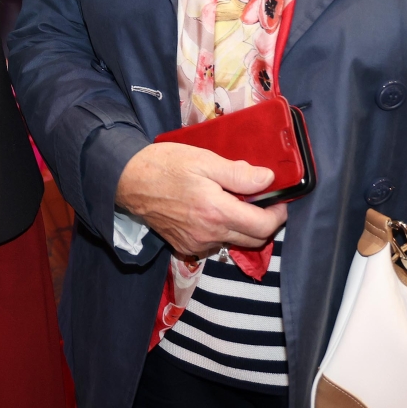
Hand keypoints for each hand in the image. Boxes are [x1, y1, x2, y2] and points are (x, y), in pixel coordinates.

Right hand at [114, 142, 284, 260]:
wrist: (128, 180)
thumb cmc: (165, 165)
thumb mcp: (204, 160)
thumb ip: (239, 174)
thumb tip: (269, 180)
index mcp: (216, 212)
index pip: (263, 227)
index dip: (278, 214)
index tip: (278, 198)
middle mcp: (209, 234)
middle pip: (254, 240)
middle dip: (264, 221)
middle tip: (259, 198)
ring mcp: (196, 244)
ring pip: (234, 241)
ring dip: (241, 225)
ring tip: (230, 200)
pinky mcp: (185, 247)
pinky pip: (214, 243)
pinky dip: (221, 229)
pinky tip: (210, 210)